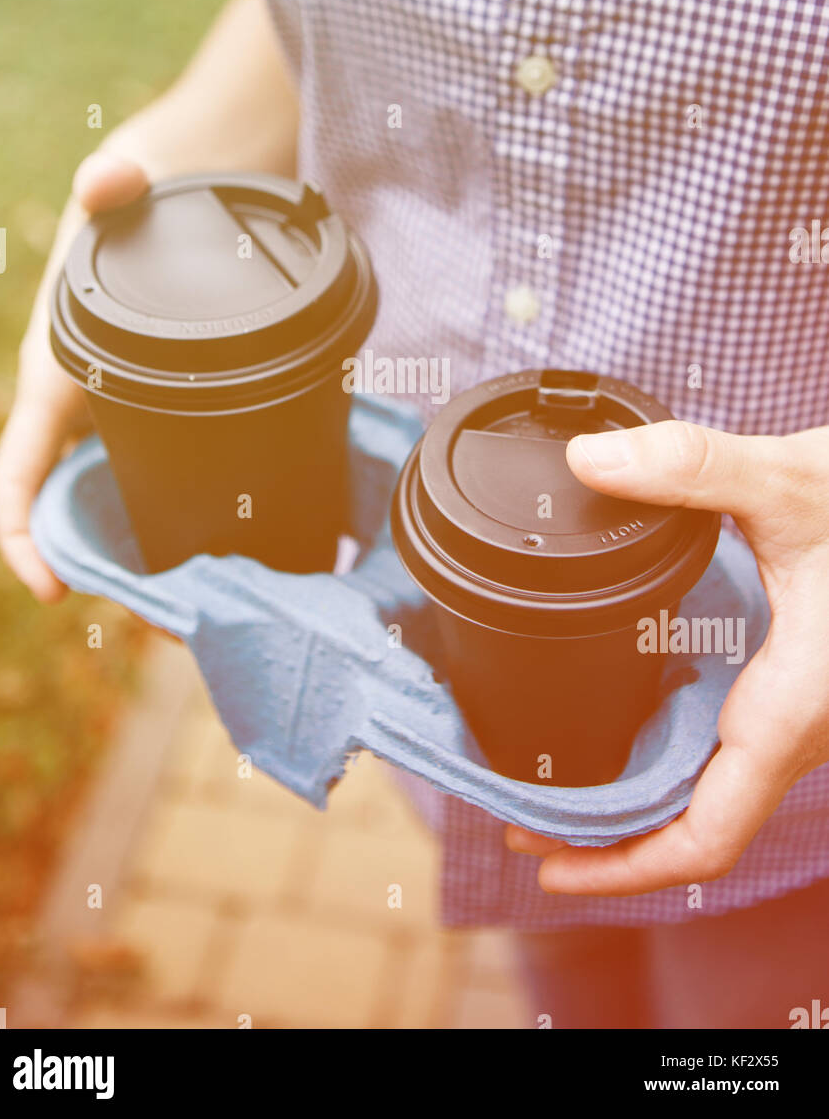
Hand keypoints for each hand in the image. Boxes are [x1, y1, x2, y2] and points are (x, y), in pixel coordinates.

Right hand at [0, 0, 301, 601]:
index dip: (24, 536)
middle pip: (80, 506)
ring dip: (161, 555)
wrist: (212, 159)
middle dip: (111, 572)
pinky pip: (181, 463)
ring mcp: (135, 399)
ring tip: (216, 601)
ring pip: (132, 497)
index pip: (22, 465)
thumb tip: (106, 183)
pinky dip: (201, 509)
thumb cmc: (159, 169)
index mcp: (58, 363)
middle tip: (169, 625)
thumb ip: (117, 181)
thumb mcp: (134, 167)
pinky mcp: (183, 393)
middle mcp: (89, 395)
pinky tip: (250, 539)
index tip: (57, 592)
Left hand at [506, 419, 828, 894]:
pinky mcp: (800, 687)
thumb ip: (693, 468)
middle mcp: (799, 730)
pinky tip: (630, 714)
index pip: (707, 836)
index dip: (623, 868)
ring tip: (561, 779)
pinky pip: (730, 748)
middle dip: (610, 839)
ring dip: (638, 798)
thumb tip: (588, 460)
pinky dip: (670, 754)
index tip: (548, 864)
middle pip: (697, 827)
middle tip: (526, 821)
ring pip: (713, 790)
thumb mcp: (793, 485)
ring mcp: (802, 713)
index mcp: (793, 710)